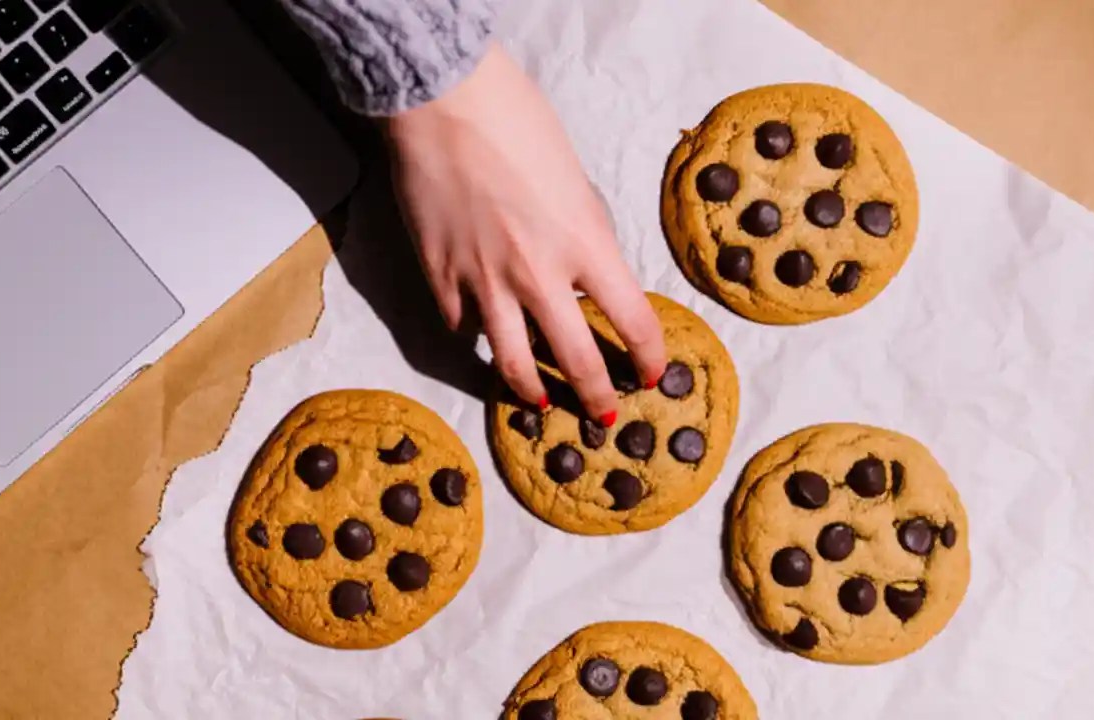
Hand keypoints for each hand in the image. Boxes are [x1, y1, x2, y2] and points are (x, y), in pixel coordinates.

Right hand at [382, 44, 665, 423]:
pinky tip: (480, 332)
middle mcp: (539, 274)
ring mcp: (486, 282)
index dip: (649, 356)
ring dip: (532, 391)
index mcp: (586, 243)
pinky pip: (462, 326)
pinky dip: (473, 334)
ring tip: (540, 401)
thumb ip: (582, 236)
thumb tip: (582, 277)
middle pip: (579, 361)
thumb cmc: (517, 122)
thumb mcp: (574, 182)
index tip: (652, 373)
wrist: (444, 102)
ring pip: (514, 364)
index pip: (633, 320)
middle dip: (597, 397)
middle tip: (603, 413)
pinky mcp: (441, 278)